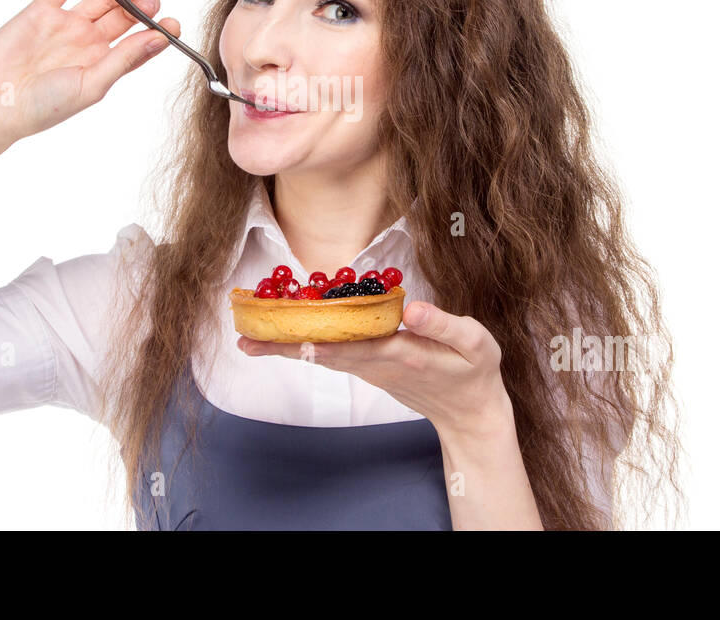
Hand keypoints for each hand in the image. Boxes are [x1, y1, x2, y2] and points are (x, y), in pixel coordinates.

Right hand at [0, 0, 180, 145]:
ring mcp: (65, 24)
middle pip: (123, 16)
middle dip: (140, 5)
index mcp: (102, 65)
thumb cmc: (44, 106)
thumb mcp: (92, 85)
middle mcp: (87, 43)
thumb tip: (158, 39)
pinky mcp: (42, 9)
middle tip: (150, 0)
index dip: (157, 31)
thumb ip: (124, 59)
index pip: (138, 44)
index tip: (173, 23)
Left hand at [237, 300, 513, 439]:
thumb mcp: (475, 344)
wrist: (471, 412)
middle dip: (284, 345)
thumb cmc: (475, 372)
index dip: (314, 338)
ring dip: (287, 347)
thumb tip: (410, 308)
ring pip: (324, 355)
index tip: (282, 332)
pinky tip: (285, 338)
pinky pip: (334, 356)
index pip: (350, 344)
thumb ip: (443, 325)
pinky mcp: (370, 368)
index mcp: (401, 354)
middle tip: (244, 339)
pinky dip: (307, 346)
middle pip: (324, 352)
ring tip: (250, 339)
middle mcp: (378, 363)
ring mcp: (371, 368)